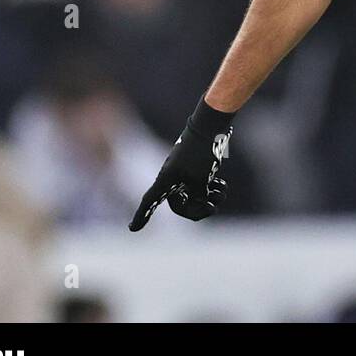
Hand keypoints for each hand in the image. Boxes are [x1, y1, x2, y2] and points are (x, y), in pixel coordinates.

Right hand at [129, 100, 235, 230]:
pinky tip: (221, 186)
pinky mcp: (196, 167)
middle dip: (199, 208)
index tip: (133, 229)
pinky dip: (211, 188)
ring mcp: (184, 172)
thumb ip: (198, 195)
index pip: (149, 202)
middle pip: (181, 204)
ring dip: (209, 198)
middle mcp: (172, 178)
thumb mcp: (201, 180)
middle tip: (213, 206)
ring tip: (221, 192)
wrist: (210, 126)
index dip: (141, 216)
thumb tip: (202, 201)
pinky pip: (201, 185)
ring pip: (194, 195)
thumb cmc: (201, 153)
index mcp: (166, 180)